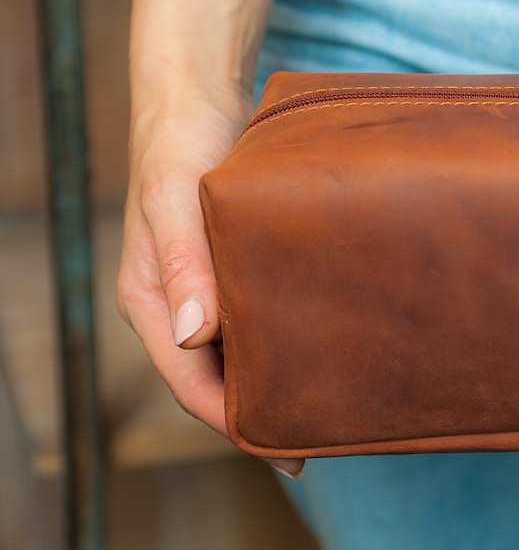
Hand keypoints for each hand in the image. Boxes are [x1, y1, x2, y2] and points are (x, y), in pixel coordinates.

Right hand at [116, 83, 304, 478]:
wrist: (197, 99)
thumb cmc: (181, 146)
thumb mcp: (175, 202)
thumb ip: (185, 265)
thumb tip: (197, 336)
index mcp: (155, 302)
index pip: (190, 385)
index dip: (235, 422)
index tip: (284, 450)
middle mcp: (181, 305)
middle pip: (219, 378)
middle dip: (263, 412)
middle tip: (320, 439)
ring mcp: (209, 288)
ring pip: (243, 352)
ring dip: (279, 379)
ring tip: (332, 405)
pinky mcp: (237, 267)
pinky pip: (261, 317)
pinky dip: (289, 338)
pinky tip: (327, 347)